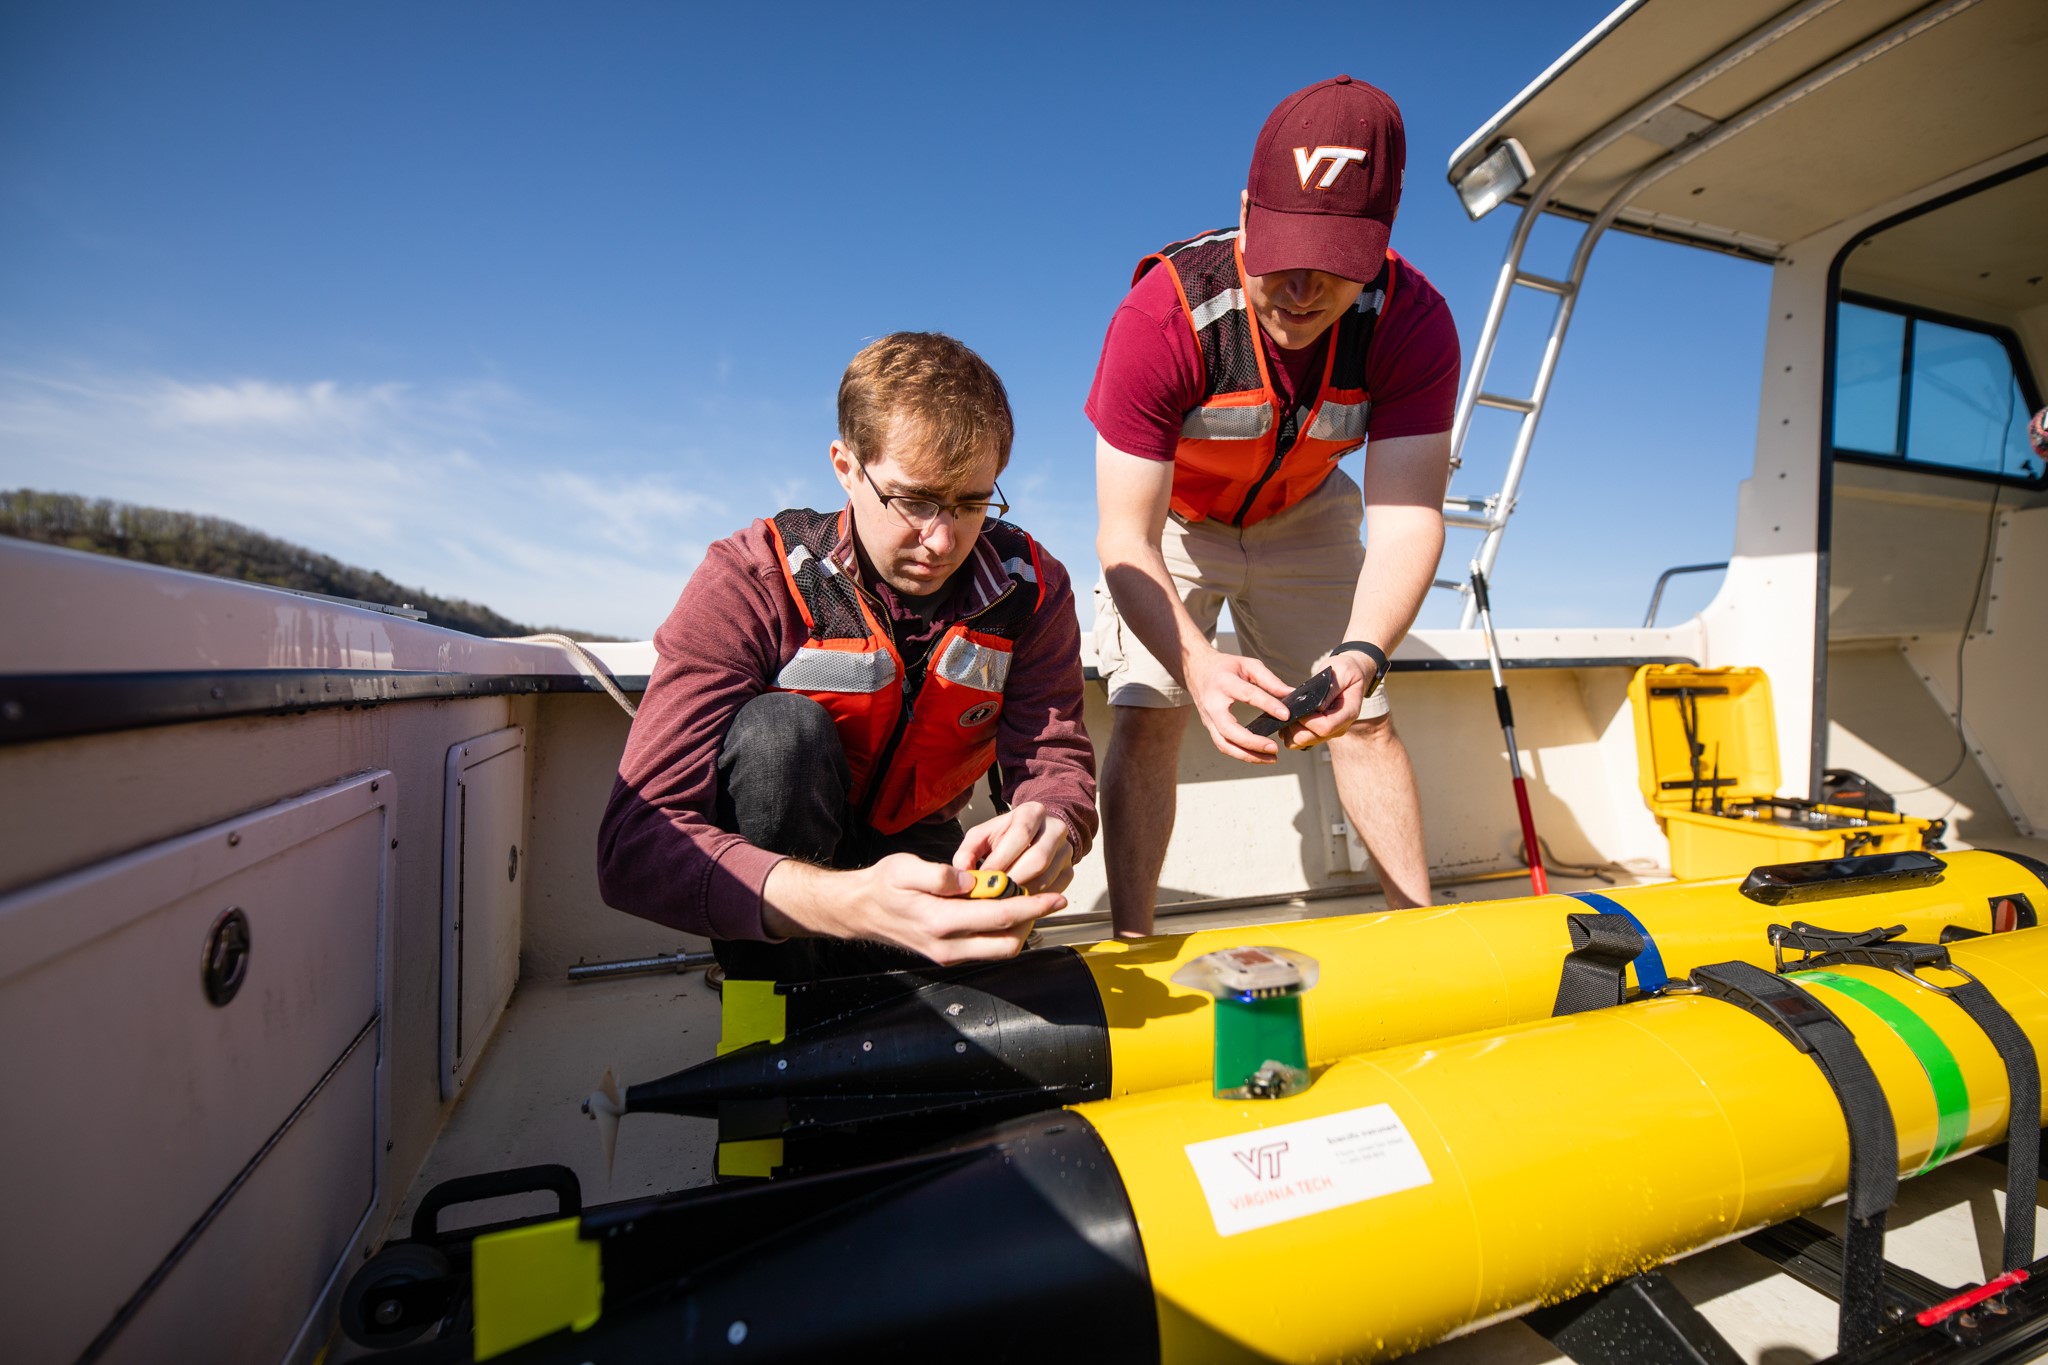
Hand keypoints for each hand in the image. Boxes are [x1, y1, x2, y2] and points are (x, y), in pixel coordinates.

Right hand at [762, 854, 1064, 966]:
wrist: (860, 910)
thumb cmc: (882, 885)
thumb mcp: (905, 868)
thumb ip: (939, 875)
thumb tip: (970, 879)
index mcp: (940, 922)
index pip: (1000, 917)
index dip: (1032, 907)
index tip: (1055, 896)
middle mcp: (948, 946)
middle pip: (1008, 942)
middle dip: (1033, 922)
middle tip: (1048, 898)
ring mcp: (949, 954)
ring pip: (1000, 949)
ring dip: (1020, 929)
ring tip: (1031, 901)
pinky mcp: (949, 954)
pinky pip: (987, 949)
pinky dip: (1004, 933)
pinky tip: (1008, 910)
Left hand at [953, 801, 1073, 893]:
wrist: (1035, 833)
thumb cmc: (1004, 835)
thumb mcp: (983, 834)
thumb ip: (968, 850)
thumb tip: (962, 872)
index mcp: (1033, 812)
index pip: (1021, 834)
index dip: (1001, 858)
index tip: (983, 877)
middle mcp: (1055, 829)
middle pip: (1038, 859)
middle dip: (1012, 880)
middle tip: (992, 895)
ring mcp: (1066, 851)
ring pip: (1046, 878)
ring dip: (1021, 895)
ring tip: (1000, 903)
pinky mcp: (1069, 871)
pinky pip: (1053, 891)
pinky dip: (1033, 901)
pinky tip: (1016, 905)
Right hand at [1184, 645, 1289, 763]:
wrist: (1197, 670)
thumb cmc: (1225, 667)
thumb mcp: (1248, 665)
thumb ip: (1269, 680)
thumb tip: (1290, 694)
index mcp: (1224, 682)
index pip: (1248, 695)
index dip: (1268, 705)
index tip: (1285, 714)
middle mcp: (1213, 703)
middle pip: (1229, 729)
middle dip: (1252, 742)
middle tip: (1274, 748)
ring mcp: (1209, 718)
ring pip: (1224, 744)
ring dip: (1247, 755)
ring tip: (1271, 758)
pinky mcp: (1210, 728)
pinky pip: (1224, 745)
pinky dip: (1241, 754)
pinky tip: (1258, 756)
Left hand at [1281, 649, 1373, 747]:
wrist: (1349, 675)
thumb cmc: (1345, 671)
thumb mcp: (1341, 673)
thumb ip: (1331, 689)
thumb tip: (1317, 707)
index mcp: (1348, 713)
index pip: (1325, 727)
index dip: (1308, 721)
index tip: (1298, 707)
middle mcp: (1339, 727)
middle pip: (1312, 738)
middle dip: (1294, 727)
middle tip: (1286, 710)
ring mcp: (1329, 732)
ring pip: (1303, 743)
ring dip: (1290, 731)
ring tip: (1285, 713)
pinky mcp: (1319, 732)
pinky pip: (1300, 740)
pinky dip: (1290, 732)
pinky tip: (1288, 717)